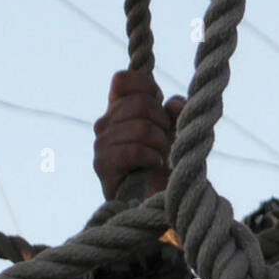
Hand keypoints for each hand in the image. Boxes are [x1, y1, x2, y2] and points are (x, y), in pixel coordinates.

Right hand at [93, 70, 184, 199]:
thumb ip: (175, 108)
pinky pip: (134, 150)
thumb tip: (171, 104)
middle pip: (139, 102)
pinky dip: (151, 157)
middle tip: (166, 140)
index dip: (146, 87)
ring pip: (141, 127)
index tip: (160, 104)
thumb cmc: (169, 160)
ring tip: (161, 156)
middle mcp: (106, 122)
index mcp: (120, 108)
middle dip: (163, 121)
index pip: (122, 80)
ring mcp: (101, 142)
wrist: (163, 198)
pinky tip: (154, 165)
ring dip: (161, 143)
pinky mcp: (102, 164)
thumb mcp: (177, 127)